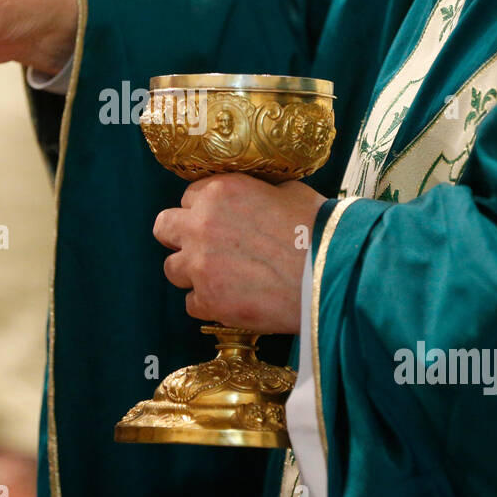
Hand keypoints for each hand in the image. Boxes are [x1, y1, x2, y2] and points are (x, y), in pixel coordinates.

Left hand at [152, 174, 326, 334]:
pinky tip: (233, 301)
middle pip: (163, 227)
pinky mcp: (208, 301)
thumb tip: (258, 199)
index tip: (218, 223)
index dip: (204, 210)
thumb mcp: (290, 192)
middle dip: (179, 237)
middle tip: (203, 248)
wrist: (333, 274)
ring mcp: (200, 265)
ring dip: (192, 273)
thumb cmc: (320, 230)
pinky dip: (208, 304)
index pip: (188, 197)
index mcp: (219, 192)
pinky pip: (191, 304)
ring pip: (172, 269)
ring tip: (222, 279)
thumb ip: (259, 194)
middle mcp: (200, 225)